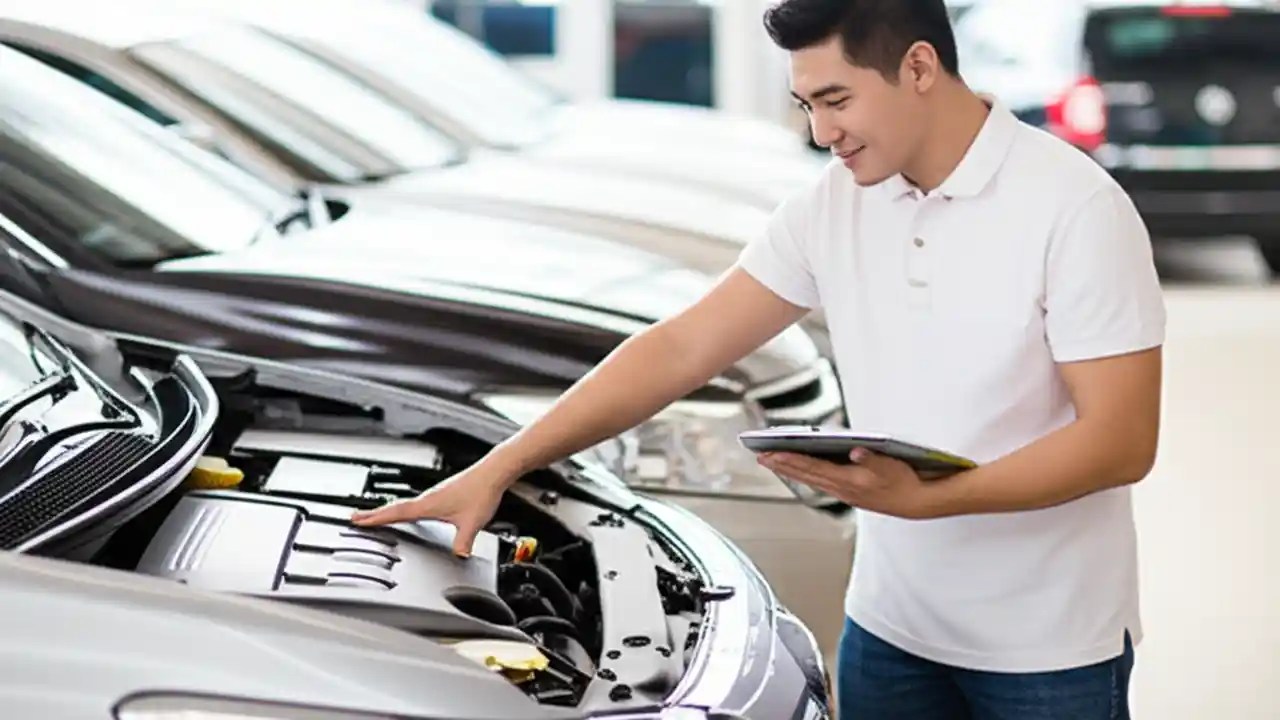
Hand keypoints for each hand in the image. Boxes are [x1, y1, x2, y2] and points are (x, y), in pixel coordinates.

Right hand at [351, 465, 507, 557]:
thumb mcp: (472, 524)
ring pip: (405, 505)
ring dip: (388, 511)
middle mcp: (428, 497)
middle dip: (374, 514)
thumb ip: (463, 543)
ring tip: (375, 517)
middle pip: (394, 508)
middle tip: (355, 518)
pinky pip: (416, 504)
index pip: (396, 513)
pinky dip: (404, 509)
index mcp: (429, 504)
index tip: (357, 521)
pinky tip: (409, 514)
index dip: (376, 518)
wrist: (493, 473)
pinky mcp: (442, 494)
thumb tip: (458, 556)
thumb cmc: (481, 492)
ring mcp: (434, 495)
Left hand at [758, 448, 945, 519]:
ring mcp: (844, 493)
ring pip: (810, 480)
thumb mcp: (891, 465)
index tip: (771, 454)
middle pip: (806, 475)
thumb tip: (858, 451)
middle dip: (782, 465)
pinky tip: (799, 470)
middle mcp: (843, 489)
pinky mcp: (848, 493)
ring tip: (772, 461)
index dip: (790, 460)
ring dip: (790, 470)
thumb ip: (873, 458)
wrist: (917, 502)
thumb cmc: (904, 482)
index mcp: (850, 481)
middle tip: (761, 456)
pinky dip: (805, 475)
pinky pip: (819, 483)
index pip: (813, 468)